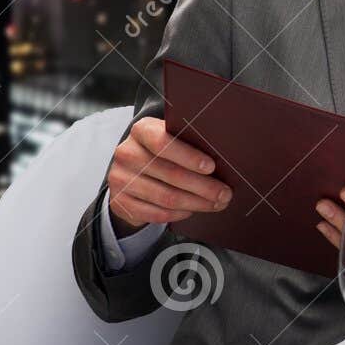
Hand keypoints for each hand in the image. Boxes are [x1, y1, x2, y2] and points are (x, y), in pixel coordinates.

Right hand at [107, 116, 230, 231]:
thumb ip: (189, 140)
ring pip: (165, 196)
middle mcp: (126, 153)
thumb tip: (223, 155)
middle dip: (203, 186)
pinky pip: (154, 213)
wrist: (131, 170)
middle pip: (170, 173)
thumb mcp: (172, 137)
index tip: (211, 167)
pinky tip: (192, 211)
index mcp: (141, 130)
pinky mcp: (119, 201)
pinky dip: (177, 214)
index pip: (163, 143)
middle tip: (225, 193)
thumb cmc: (163, 151)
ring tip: (215, 204)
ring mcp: (119, 178)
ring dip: (195, 203)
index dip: (188, 156)